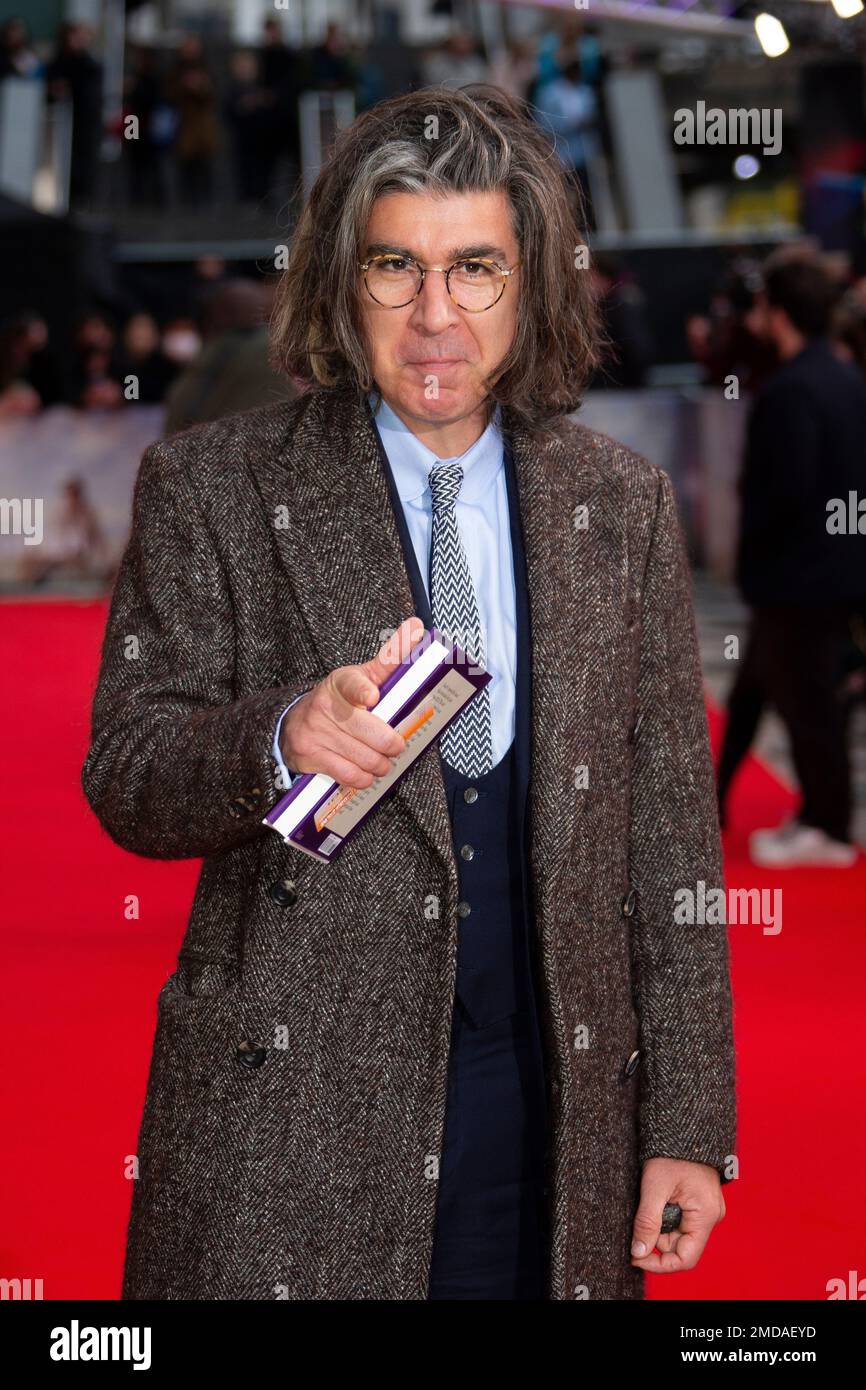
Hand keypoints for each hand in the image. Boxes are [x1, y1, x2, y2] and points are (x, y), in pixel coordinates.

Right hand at [280, 616, 425, 785]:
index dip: (363, 689)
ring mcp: (315, 731)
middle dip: (392, 744)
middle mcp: (325, 705)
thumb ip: (390, 657)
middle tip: (397, 745)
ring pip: (365, 757)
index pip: (353, 683)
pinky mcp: (309, 755)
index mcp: (341, 682)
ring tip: (383, 761)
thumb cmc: (338, 701)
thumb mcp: (360, 677)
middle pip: (372, 732)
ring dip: (381, 764)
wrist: (292, 724)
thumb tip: (416, 626)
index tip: (372, 695)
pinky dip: (364, 777)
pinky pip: (348, 774)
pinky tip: (366, 772)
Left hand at [630, 1158, 725, 1272]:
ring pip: (678, 1232)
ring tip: (651, 1199)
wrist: (684, 1125)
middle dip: (656, 1237)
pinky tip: (657, 1199)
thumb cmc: (671, 1152)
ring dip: (659, 1224)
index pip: (685, 1258)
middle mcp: (711, 1216)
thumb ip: (647, 1222)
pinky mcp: (699, 1202)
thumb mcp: (654, 1187)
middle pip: (680, 1245)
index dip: (659, 1264)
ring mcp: (706, 1209)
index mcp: (706, 1215)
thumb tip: (638, 1253)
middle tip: (640, 1216)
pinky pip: (680, 1219)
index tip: (635, 1258)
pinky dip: (665, 1215)